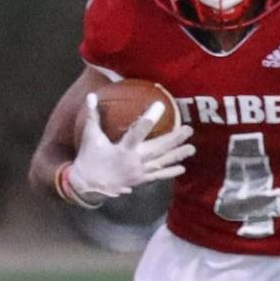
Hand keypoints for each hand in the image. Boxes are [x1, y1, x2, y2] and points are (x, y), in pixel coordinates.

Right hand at [59, 93, 194, 207]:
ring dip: (177, 156)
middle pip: (158, 149)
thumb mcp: (90, 136)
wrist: (87, 186)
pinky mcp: (139, 181)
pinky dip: (169, 172)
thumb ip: (92, 115)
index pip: (138, 132)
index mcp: (122, 149)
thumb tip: (91, 94)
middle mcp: (133, 162)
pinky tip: (182, 168)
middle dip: (174, 140)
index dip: (150, 119)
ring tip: (192, 148)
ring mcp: (138, 173)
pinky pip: (157, 176)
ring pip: (161, 163)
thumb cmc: (89, 157)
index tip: (161, 106)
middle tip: (189, 129)